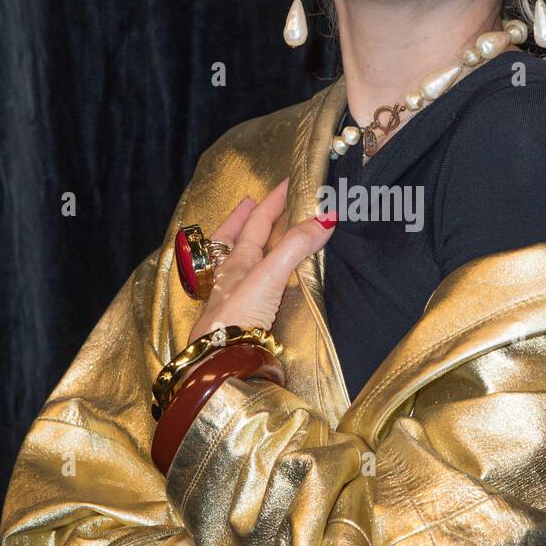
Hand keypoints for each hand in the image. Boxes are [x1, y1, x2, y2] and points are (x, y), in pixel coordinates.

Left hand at [187, 176, 336, 343]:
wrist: (220, 362)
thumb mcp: (269, 275)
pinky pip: (238, 286)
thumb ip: (296, 247)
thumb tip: (326, 217)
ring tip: (246, 236)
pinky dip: (245, 275)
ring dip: (241, 245)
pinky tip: (249, 282)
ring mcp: (228, 297)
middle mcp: (230, 276)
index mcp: (237, 260)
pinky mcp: (233, 319)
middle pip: (235, 239)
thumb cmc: (238, 316)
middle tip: (252, 203)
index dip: (273, 201)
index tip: (288, 183)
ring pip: (233, 262)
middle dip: (245, 219)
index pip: (257, 222)